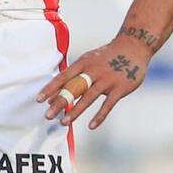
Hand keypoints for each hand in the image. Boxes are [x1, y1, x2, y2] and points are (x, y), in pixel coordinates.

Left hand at [36, 35, 151, 130]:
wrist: (133, 46)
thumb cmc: (106, 57)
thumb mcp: (89, 59)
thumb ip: (75, 74)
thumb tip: (56, 91)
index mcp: (83, 63)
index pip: (63, 77)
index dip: (51, 88)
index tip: (39, 99)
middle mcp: (93, 71)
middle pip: (74, 88)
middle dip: (60, 102)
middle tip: (47, 115)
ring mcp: (107, 80)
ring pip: (88, 98)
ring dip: (76, 111)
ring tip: (64, 122)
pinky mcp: (120, 88)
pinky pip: (108, 105)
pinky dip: (99, 116)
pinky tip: (91, 126)